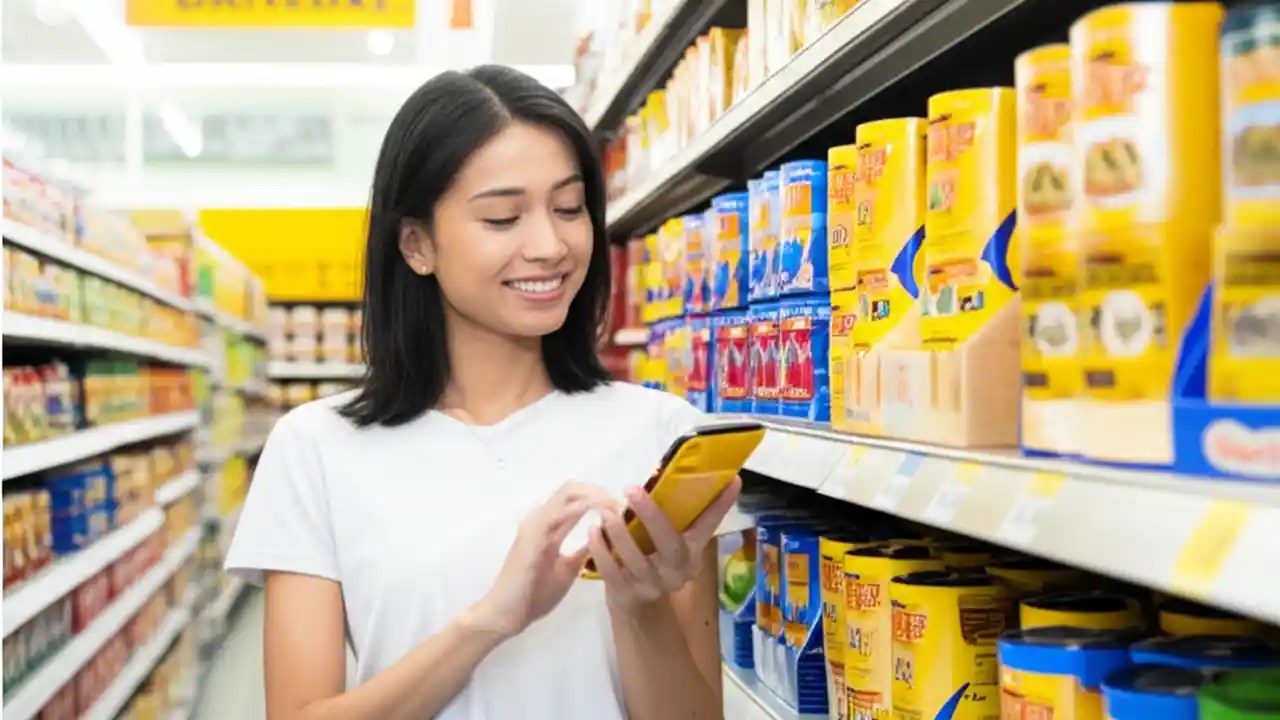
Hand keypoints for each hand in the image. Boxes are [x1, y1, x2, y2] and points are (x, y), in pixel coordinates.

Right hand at [469, 482, 611, 638]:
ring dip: (595, 496)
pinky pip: (561, 511)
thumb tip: (605, 539)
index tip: (621, 509)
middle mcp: (540, 518)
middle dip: (599, 491)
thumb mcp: (567, 570)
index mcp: (549, 526)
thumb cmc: (533, 595)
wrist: (506, 614)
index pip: (574, 499)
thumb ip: (581, 552)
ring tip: (616, 508)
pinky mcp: (533, 533)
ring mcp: (535, 523)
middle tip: (621, 505)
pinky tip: (601, 513)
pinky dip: (584, 507)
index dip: (599, 497)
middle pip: (572, 488)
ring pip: (568, 493)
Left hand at [587, 476, 741, 612]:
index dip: (719, 505)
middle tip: (632, 489)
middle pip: (669, 544)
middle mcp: (676, 572)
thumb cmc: (660, 560)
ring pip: (635, 559)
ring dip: (618, 533)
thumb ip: (699, 513)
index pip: (708, 526)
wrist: (639, 604)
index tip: (731, 479)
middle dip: (651, 516)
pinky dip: (601, 552)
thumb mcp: (681, 540)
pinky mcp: (626, 594)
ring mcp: (651, 586)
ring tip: (605, 511)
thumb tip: (730, 479)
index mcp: (691, 553)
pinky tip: (593, 532)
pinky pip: (612, 572)